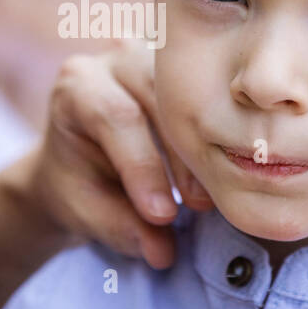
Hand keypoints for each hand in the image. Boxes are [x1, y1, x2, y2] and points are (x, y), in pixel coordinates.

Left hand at [31, 39, 212, 270]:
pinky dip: (220, 133)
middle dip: (181, 158)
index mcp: (77, 86)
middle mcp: (115, 60)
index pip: (114, 116)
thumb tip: (161, 252)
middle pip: (159, 99)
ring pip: (191, 95)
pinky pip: (210, 95)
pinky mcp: (186, 69)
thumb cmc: (80, 184)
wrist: (81, 163)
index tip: (163, 215)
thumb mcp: (86, 211)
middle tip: (200, 208)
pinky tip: (230, 169)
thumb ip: (119, 227)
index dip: (142, 166)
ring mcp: (155, 56)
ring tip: (214, 195)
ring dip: (206, 147)